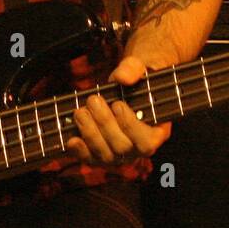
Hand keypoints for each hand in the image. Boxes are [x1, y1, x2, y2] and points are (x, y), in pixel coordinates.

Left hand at [66, 52, 173, 171]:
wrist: (125, 86)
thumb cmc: (137, 78)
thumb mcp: (140, 67)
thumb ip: (133, 69)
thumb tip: (122, 78)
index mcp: (157, 131)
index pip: (147, 143)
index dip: (131, 127)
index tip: (118, 105)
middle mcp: (139, 148)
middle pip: (122, 149)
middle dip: (105, 124)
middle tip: (93, 101)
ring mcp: (120, 155)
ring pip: (106, 157)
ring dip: (91, 134)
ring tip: (81, 112)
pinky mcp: (101, 156)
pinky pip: (91, 160)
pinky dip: (80, 151)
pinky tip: (71, 139)